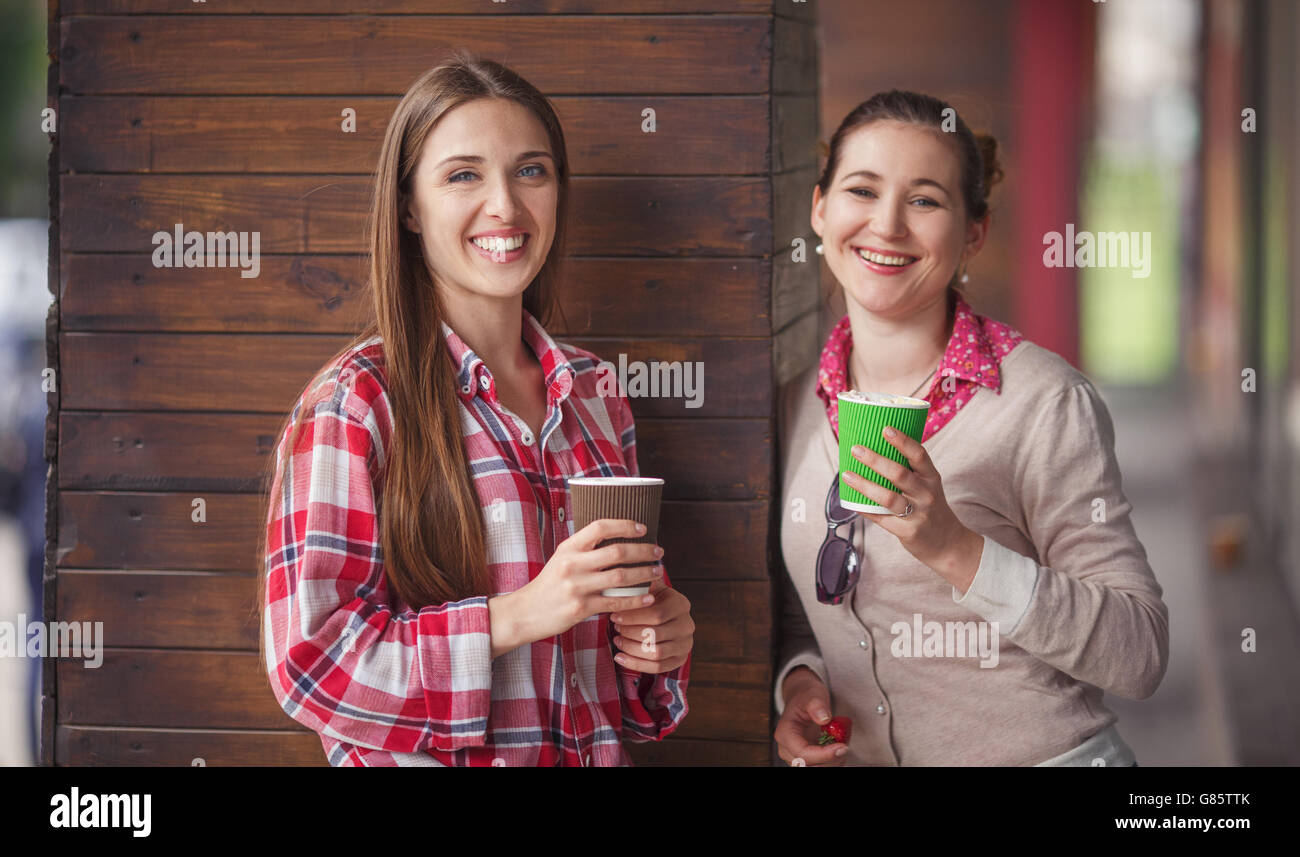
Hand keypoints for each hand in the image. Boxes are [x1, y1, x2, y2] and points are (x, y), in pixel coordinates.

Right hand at [512, 519, 664, 643]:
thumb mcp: (561, 559)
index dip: (625, 525)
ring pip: (620, 576)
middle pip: (617, 551)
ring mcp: (576, 587)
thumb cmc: (549, 584)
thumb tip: (617, 538)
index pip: (600, 527)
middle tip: (659, 551)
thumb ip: (585, 549)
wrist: (525, 612)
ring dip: (644, 573)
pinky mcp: (580, 608)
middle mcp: (572, 564)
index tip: (643, 528)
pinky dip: (635, 600)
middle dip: (644, 550)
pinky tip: (648, 597)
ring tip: (657, 571)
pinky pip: (616, 602)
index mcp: (568, 547)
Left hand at [609, 577, 692, 673]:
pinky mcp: (680, 660)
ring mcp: (685, 644)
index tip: (614, 615)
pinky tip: (619, 657)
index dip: (633, 616)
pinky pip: (657, 668)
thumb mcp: (651, 588)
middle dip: (630, 632)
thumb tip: (626, 568)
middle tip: (615, 628)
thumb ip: (641, 581)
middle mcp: (687, 625)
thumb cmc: (653, 602)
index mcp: (681, 604)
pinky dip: (635, 664)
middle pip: (656, 634)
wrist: (668, 620)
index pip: (657, 614)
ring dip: (632, 648)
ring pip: (656, 652)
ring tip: (617, 640)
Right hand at [774, 668, 846, 766]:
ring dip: (833, 761)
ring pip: (816, 768)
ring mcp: (796, 755)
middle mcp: (787, 748)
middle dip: (830, 759)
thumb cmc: (806, 696)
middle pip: (809, 765)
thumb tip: (824, 719)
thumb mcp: (812, 694)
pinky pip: (821, 766)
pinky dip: (834, 761)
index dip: (823, 755)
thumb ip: (817, 705)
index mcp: (785, 733)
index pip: (802, 753)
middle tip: (845, 745)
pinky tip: (839, 748)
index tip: (842, 747)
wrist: (803, 698)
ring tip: (842, 744)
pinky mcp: (807, 758)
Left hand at [840, 426, 983, 591]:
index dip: (903, 441)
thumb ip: (909, 470)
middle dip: (875, 460)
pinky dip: (865, 509)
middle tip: (856, 449)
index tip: (886, 428)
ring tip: (847, 474)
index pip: (919, 455)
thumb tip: (875, 448)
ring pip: (888, 497)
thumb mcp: (928, 486)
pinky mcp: (908, 531)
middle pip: (899, 474)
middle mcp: (926, 494)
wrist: (948, 543)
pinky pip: (881, 518)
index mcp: (931, 478)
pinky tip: (851, 501)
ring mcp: (918, 514)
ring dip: (864, 485)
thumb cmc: (931, 507)